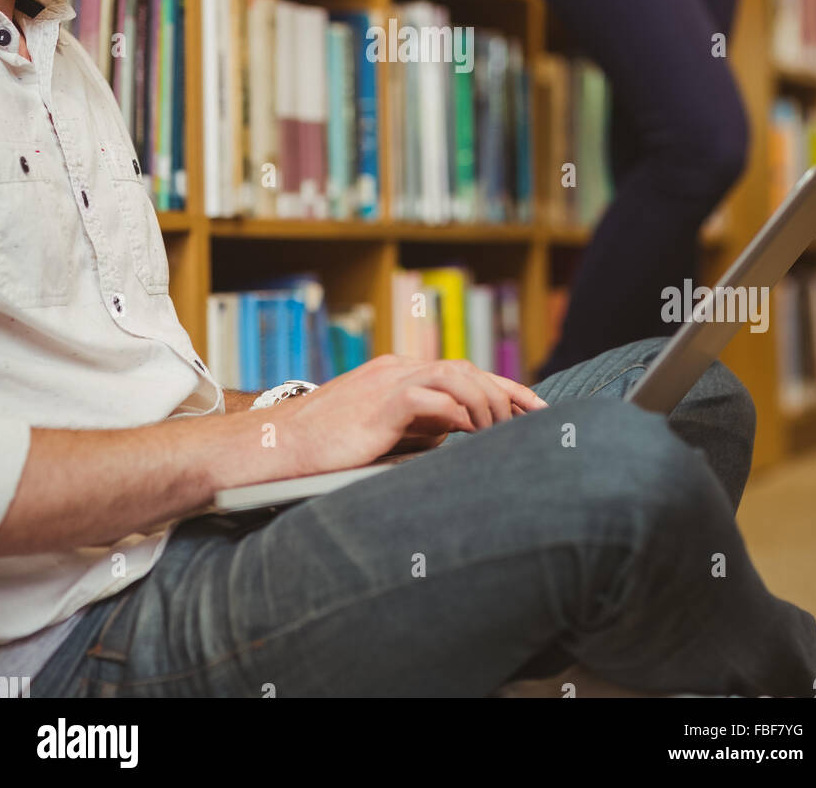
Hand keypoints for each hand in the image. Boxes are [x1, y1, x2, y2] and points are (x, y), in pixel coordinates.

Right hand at [274, 354, 548, 476]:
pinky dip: (459, 412)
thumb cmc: (326, 448)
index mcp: (399, 374)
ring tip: (501, 432)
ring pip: (455, 374)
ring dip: (486, 401)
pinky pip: (431, 396)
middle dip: (508, 393)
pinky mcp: (379, 402)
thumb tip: (458, 436)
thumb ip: (419, 428)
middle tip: (534, 423)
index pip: (464, 373)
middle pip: (468, 368)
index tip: (538, 410)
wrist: (277, 447)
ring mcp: (387, 381)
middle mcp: (397, 369)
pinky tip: (475, 433)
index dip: (506, 389)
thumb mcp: (384, 435)